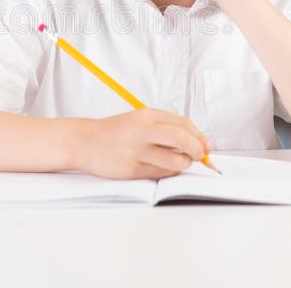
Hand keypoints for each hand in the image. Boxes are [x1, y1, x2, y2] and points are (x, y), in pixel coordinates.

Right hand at [74, 108, 211, 179]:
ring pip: (175, 161)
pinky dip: (168, 173)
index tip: (206, 145)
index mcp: (146, 115)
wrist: (84, 142)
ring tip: (178, 163)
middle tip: (199, 156)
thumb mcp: (139, 120)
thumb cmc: (116, 132)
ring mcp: (136, 151)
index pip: (183, 124)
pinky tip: (162, 168)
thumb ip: (165, 127)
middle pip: (181, 139)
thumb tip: (198, 142)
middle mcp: (141, 131)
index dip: (199, 137)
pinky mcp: (131, 169)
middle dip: (197, 150)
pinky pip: (160, 175)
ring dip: (183, 165)